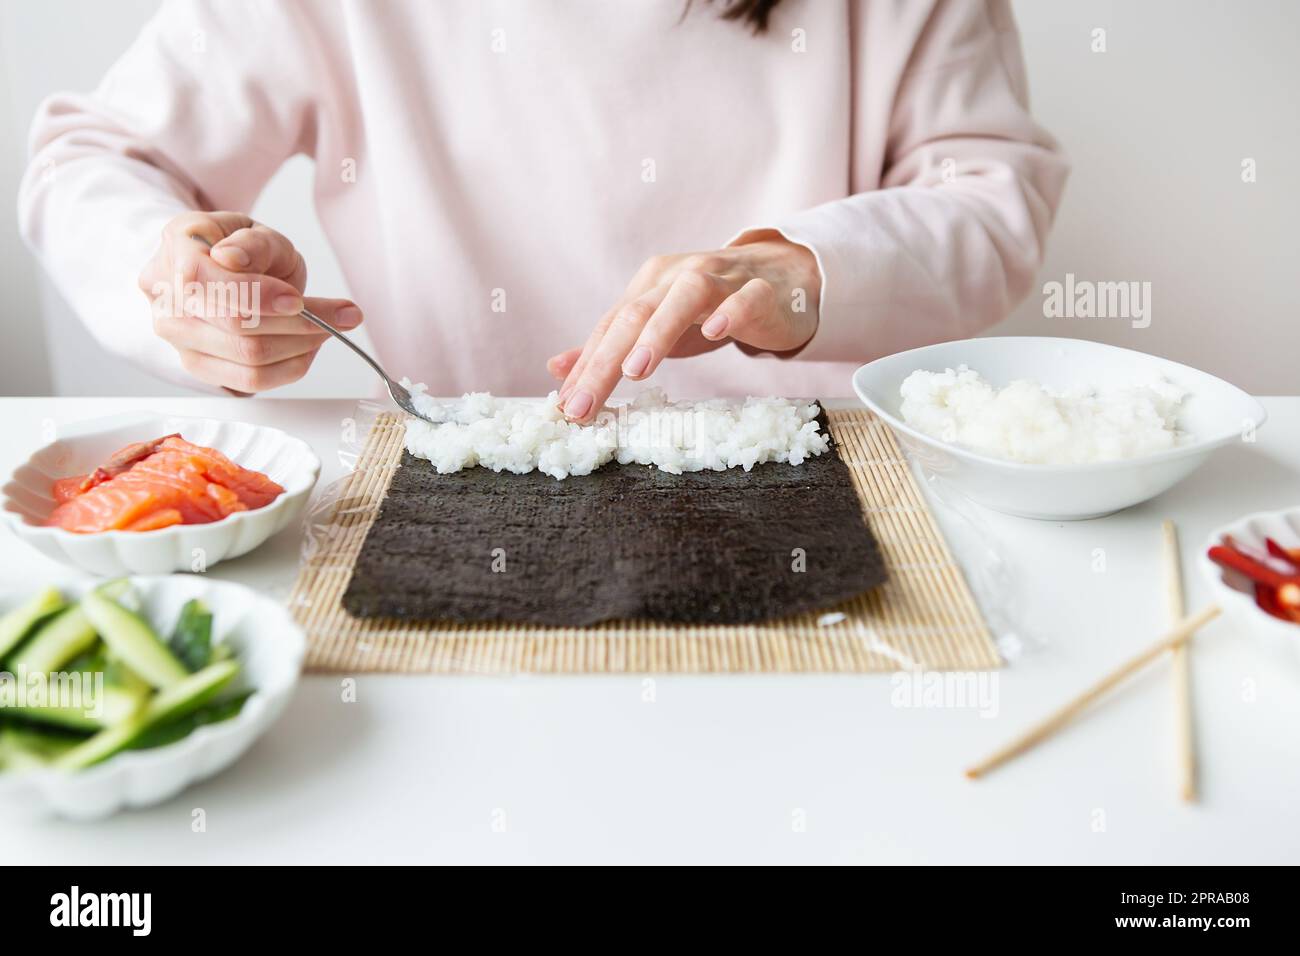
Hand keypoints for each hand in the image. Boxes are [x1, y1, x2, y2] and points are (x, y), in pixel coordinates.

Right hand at [140, 211, 362, 392]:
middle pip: (234, 326)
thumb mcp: (257, 231)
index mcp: (175, 246)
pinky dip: (290, 367)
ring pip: (247, 358)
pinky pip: (250, 382)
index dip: (258, 295)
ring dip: (301, 347)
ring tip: (327, 329)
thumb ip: (253, 243)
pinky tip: (307, 347)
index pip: (206, 280)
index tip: (298, 299)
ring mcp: (177, 335)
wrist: (225, 270)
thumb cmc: (242, 248)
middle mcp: (165, 295)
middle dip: (298, 324)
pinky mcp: (199, 365)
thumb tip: (233, 259)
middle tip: (340, 316)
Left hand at [547, 232, 820, 421]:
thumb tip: (557, 370)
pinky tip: (714, 332)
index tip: (567, 408)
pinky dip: (729, 312)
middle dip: (606, 361)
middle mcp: (679, 276)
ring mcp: (722, 280)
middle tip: (584, 404)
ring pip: (686, 297)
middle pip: (636, 314)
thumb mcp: (657, 326)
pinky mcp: (760, 292)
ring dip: (658, 331)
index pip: (610, 327)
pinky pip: (744, 299)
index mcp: (650, 286)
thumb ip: (610, 347)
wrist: (779, 275)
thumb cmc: (710, 308)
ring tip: (636, 369)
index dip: (586, 367)